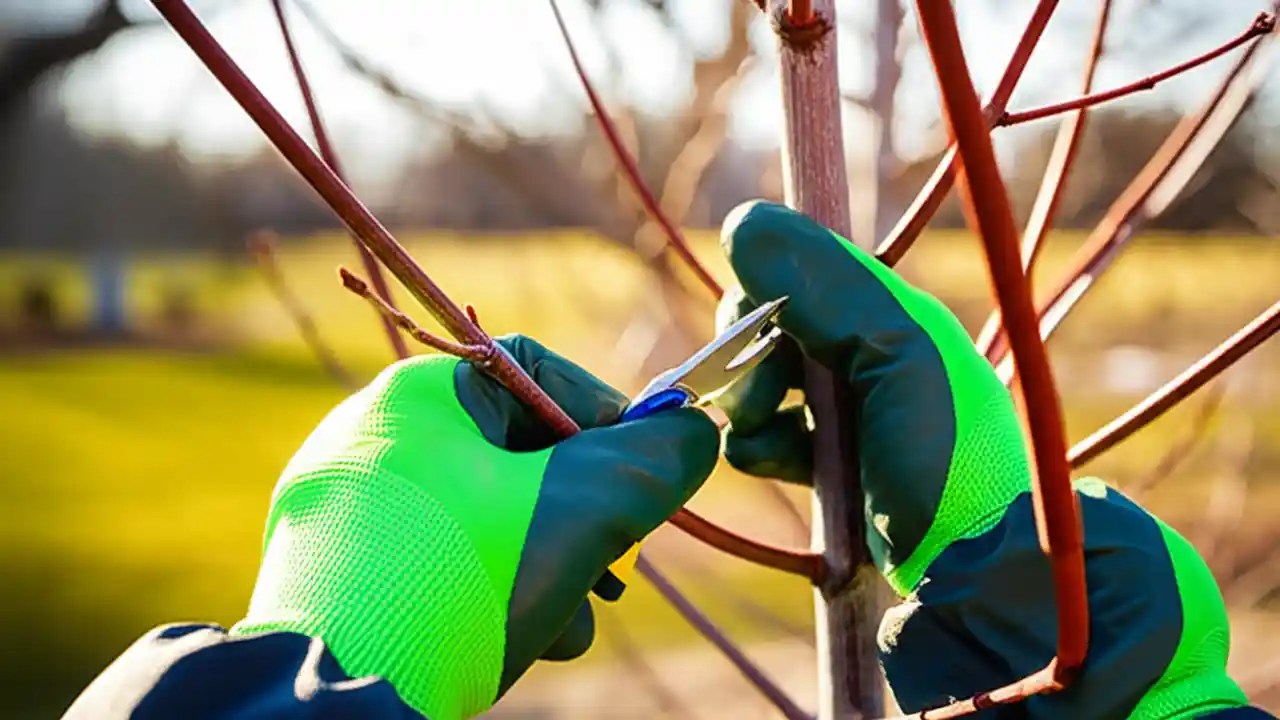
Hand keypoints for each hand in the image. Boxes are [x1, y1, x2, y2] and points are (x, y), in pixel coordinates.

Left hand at [231, 336, 717, 719]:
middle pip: (526, 456)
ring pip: (497, 518)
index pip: (540, 371)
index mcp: (422, 395)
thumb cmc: (465, 575)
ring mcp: (362, 508)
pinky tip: (527, 639)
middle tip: (614, 564)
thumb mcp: (585, 507)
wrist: (342, 692)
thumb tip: (695, 434)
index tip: (643, 475)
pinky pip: (453, 559)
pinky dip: (502, 592)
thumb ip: (655, 459)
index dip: (608, 415)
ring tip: (569, 618)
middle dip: (587, 517)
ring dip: (557, 567)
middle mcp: (383, 439)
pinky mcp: (357, 572)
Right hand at [713, 199, 1028, 593]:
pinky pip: (769, 437)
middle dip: (746, 353)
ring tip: (759, 435)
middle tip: (757, 398)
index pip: (798, 270)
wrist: (976, 583)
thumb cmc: (950, 465)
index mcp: (894, 316)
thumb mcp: (900, 356)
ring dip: (744, 401)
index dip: (762, 292)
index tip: (754, 326)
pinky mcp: (832, 469)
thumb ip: (829, 287)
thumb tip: (742, 223)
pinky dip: (754, 444)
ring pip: (762, 381)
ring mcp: (850, 415)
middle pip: (770, 325)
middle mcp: (871, 356)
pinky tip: (762, 462)